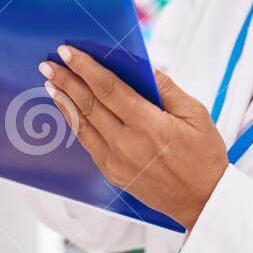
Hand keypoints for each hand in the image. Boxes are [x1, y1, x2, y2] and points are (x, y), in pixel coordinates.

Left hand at [41, 45, 228, 228]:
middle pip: (88, 105)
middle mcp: (126, 143)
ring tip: (51, 83)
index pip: (108, 88)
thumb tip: (143, 65)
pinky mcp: (112, 173)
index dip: (85, 68)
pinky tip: (69, 111)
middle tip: (49, 64)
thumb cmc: (204, 155)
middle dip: (66, 81)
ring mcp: (115, 161)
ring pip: (82, 125)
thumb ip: (166, 87)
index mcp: (148, 124)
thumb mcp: (196, 114)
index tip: (68, 52)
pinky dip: (75, 123)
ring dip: (64, 101)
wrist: (203, 201)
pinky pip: (88, 143)